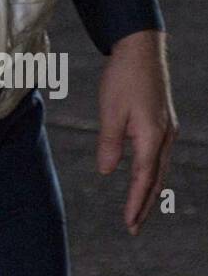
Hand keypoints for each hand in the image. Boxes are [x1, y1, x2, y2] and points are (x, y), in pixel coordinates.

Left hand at [96, 30, 176, 235]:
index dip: (135, 203)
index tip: (129, 224)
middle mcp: (165, 136)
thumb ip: (110, 143)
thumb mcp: (110, 111)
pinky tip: (143, 176)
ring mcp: (167, 128)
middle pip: (156, 178)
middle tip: (134, 227)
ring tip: (138, 209)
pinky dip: (152, 171)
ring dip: (149, 189)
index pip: (144, 179)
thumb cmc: (123, 77)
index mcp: (152, 136)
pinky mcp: (163, 121)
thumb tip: (108, 171)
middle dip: (144, 204)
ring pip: (160, 167)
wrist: (141, 48)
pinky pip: (159, 154)